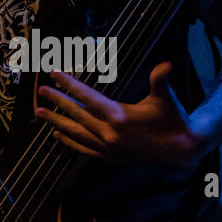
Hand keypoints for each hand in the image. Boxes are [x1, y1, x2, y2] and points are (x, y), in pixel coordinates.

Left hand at [35, 62, 206, 164]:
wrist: (182, 149)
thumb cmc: (173, 118)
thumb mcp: (166, 97)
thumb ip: (161, 79)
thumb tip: (165, 65)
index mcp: (119, 116)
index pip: (87, 97)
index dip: (69, 84)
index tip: (54, 74)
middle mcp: (109, 133)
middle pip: (76, 114)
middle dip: (57, 101)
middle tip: (40, 91)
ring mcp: (108, 147)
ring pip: (76, 132)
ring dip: (56, 121)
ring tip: (39, 113)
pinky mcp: (110, 157)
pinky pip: (84, 148)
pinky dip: (69, 141)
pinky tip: (57, 135)